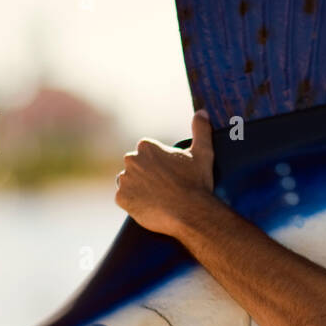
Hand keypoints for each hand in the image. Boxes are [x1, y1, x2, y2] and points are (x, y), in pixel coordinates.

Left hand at [115, 110, 215, 235]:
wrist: (191, 213)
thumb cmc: (196, 183)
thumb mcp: (203, 153)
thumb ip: (201, 130)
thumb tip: (202, 113)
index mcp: (147, 147)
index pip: (147, 153)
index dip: (160, 165)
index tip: (171, 175)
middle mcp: (131, 160)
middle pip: (136, 167)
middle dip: (146, 175)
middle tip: (165, 188)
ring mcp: (125, 180)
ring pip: (128, 183)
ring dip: (138, 188)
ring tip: (157, 198)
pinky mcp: (122, 199)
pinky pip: (124, 200)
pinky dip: (134, 203)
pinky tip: (150, 207)